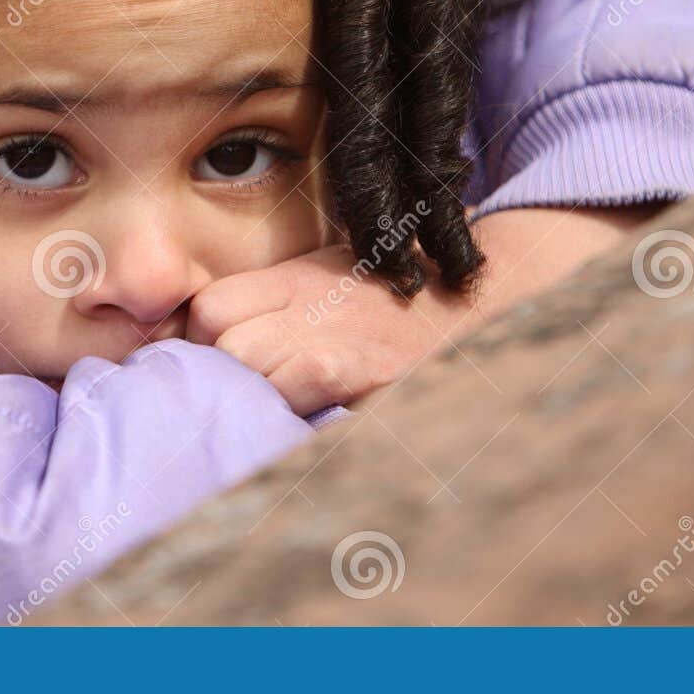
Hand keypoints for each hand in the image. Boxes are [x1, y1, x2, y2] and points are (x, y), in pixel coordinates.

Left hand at [186, 205, 658, 415]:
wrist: (489, 302)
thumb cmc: (406, 304)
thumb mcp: (336, 282)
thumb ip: (278, 305)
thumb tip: (209, 337)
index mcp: (296, 278)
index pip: (207, 309)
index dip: (203, 343)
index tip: (218, 366)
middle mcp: (308, 302)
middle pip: (220, 341)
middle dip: (225, 372)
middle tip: (256, 390)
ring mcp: (336, 337)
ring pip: (251, 372)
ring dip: (261, 395)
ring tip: (296, 404)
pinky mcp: (366, 372)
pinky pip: (297, 397)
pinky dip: (298, 412)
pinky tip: (323, 415)